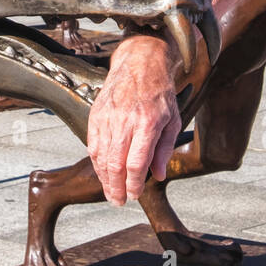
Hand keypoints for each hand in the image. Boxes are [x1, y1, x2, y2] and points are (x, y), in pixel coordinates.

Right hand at [86, 34, 180, 205]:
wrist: (139, 63)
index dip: (134, 184)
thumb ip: (164, 149)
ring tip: (110, 192)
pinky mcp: (96, 113)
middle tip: (119, 201)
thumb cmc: (160, 93)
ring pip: (101, 156)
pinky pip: (93, 144)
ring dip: (104, 178)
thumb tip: (158, 175)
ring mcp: (108, 117)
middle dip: (116, 187)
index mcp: (147, 123)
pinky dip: (96, 162)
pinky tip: (102, 172)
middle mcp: (125, 121)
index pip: (136, 163)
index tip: (134, 195)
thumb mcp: (172, 120)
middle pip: (115, 163)